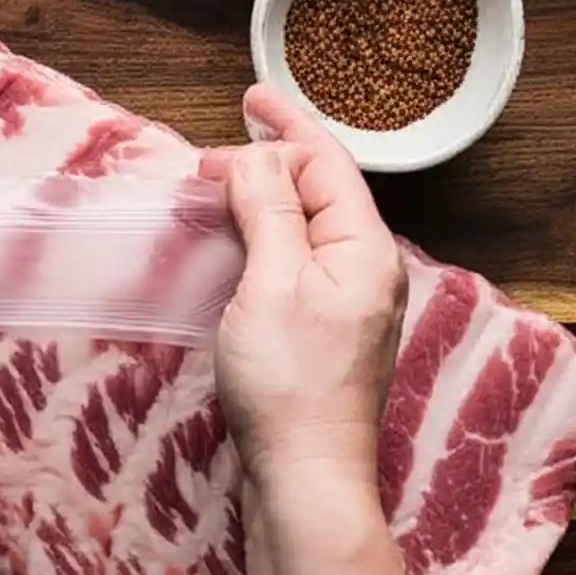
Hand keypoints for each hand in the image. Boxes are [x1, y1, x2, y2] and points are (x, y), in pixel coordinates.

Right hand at [215, 84, 406, 486]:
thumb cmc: (288, 382)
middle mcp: (366, 269)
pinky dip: (265, 239)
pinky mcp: (326, 331)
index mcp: (365, 248)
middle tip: (209, 159)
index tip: (250, 98)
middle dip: (268, 163)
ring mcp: (348, 303)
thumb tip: (260, 156)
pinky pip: (297, 262)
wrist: (306, 476)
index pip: (327, 163)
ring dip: (264, 200)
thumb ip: (269, 210)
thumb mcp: (271, 283)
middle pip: (319, 192)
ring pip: (306, 228)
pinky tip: (237, 241)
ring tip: (218, 189)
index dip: (288, 125)